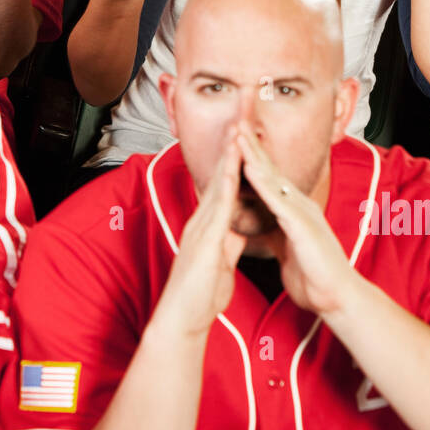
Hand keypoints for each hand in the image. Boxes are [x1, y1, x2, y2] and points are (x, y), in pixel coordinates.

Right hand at [156, 132, 245, 337]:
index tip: (246, 131)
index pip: (227, 181)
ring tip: (238, 126)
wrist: (184, 317)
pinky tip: (232, 167)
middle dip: (232, 142)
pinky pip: (218, 206)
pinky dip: (226, 184)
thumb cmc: (201, 293)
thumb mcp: (220, 260)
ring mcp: (202, 225)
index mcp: (210, 223)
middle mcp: (203, 218)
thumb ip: (226, 241)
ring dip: (229, 154)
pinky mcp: (205, 238)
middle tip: (241, 112)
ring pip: (218, 182)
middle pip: (221, 172)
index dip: (237, 155)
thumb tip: (235, 230)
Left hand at [236, 122, 353, 314]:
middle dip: (252, 144)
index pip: (268, 178)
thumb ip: (278, 228)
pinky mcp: (302, 226)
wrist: (336, 297)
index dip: (252, 157)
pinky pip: (278, 200)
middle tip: (237, 119)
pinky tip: (250, 169)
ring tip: (239, 133)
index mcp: (293, 210)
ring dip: (254, 155)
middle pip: (270, 169)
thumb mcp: (289, 245)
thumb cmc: (313, 274)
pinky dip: (262, 183)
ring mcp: (301, 212)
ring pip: (273, 178)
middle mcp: (298, 205)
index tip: (236, 137)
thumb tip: (266, 221)